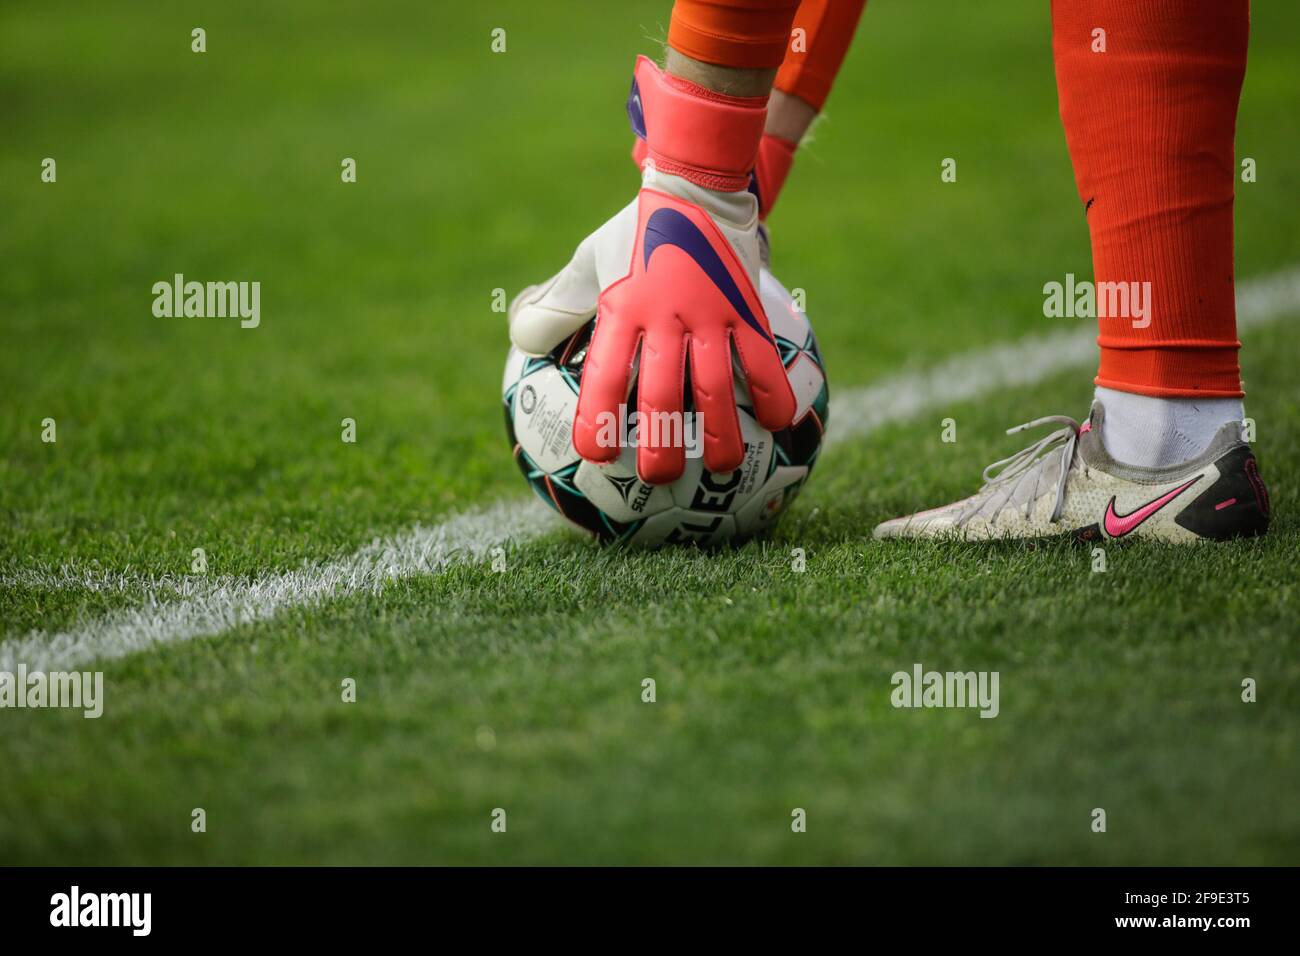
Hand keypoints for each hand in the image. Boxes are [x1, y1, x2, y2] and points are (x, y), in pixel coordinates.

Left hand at [510, 57, 795, 483]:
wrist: (694, 183)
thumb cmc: (634, 234)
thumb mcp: (587, 263)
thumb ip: (557, 306)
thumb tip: (519, 343)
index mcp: (622, 309)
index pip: (606, 374)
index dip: (599, 418)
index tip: (595, 454)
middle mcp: (664, 316)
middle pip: (663, 392)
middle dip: (662, 442)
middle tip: (660, 478)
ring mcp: (708, 313)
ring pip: (717, 382)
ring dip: (722, 429)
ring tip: (725, 467)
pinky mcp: (744, 306)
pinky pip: (762, 356)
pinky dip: (773, 389)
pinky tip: (781, 423)